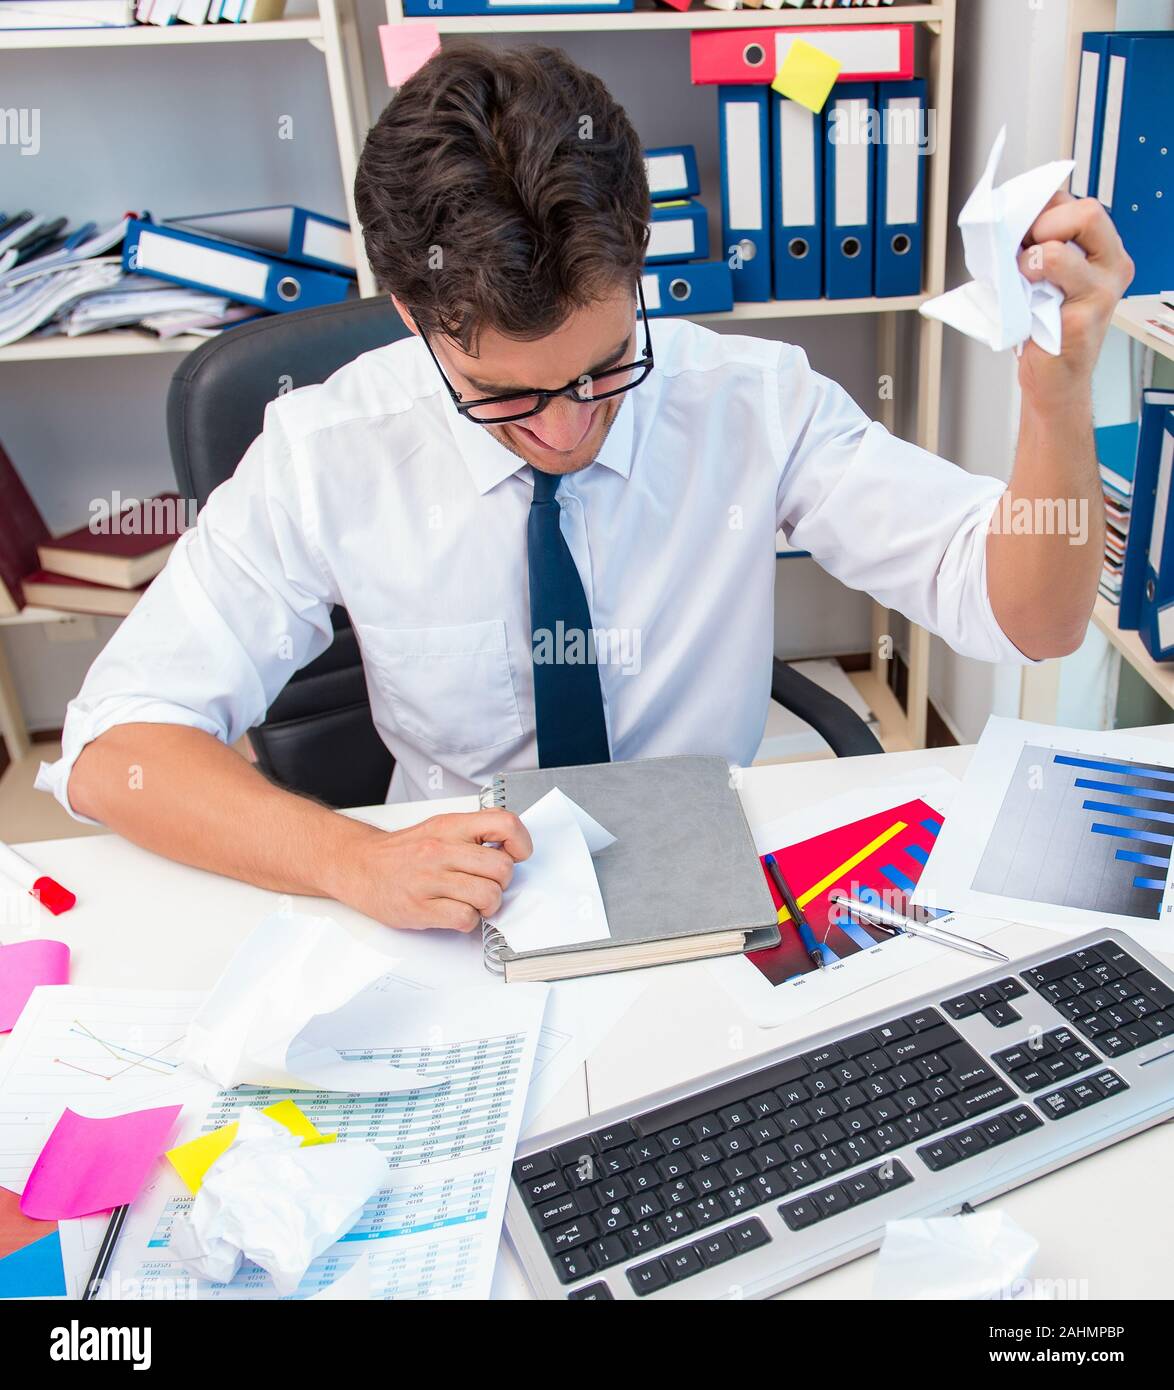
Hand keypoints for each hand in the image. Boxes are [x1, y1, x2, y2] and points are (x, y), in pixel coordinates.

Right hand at [328, 809, 531, 931]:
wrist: (358, 865)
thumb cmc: (402, 852)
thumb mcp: (439, 828)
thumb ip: (473, 834)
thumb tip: (511, 849)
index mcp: (450, 826)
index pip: (505, 824)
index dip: (521, 843)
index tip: (517, 854)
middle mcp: (441, 850)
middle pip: (502, 868)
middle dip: (502, 882)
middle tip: (487, 884)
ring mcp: (430, 879)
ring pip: (488, 896)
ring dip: (487, 905)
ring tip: (472, 901)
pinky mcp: (420, 908)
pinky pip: (465, 918)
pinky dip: (468, 921)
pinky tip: (456, 913)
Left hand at [1016, 192, 1133, 407]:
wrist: (1054, 382)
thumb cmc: (1045, 330)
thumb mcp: (1042, 278)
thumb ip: (1036, 247)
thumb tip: (1010, 222)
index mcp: (1103, 250)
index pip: (1078, 202)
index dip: (1044, 208)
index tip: (1022, 230)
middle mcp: (1111, 265)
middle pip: (1087, 211)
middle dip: (1045, 224)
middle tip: (1025, 251)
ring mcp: (1102, 291)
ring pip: (1061, 250)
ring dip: (1030, 259)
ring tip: (1023, 279)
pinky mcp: (1083, 317)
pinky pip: (1050, 289)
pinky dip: (1027, 287)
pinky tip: (1024, 302)